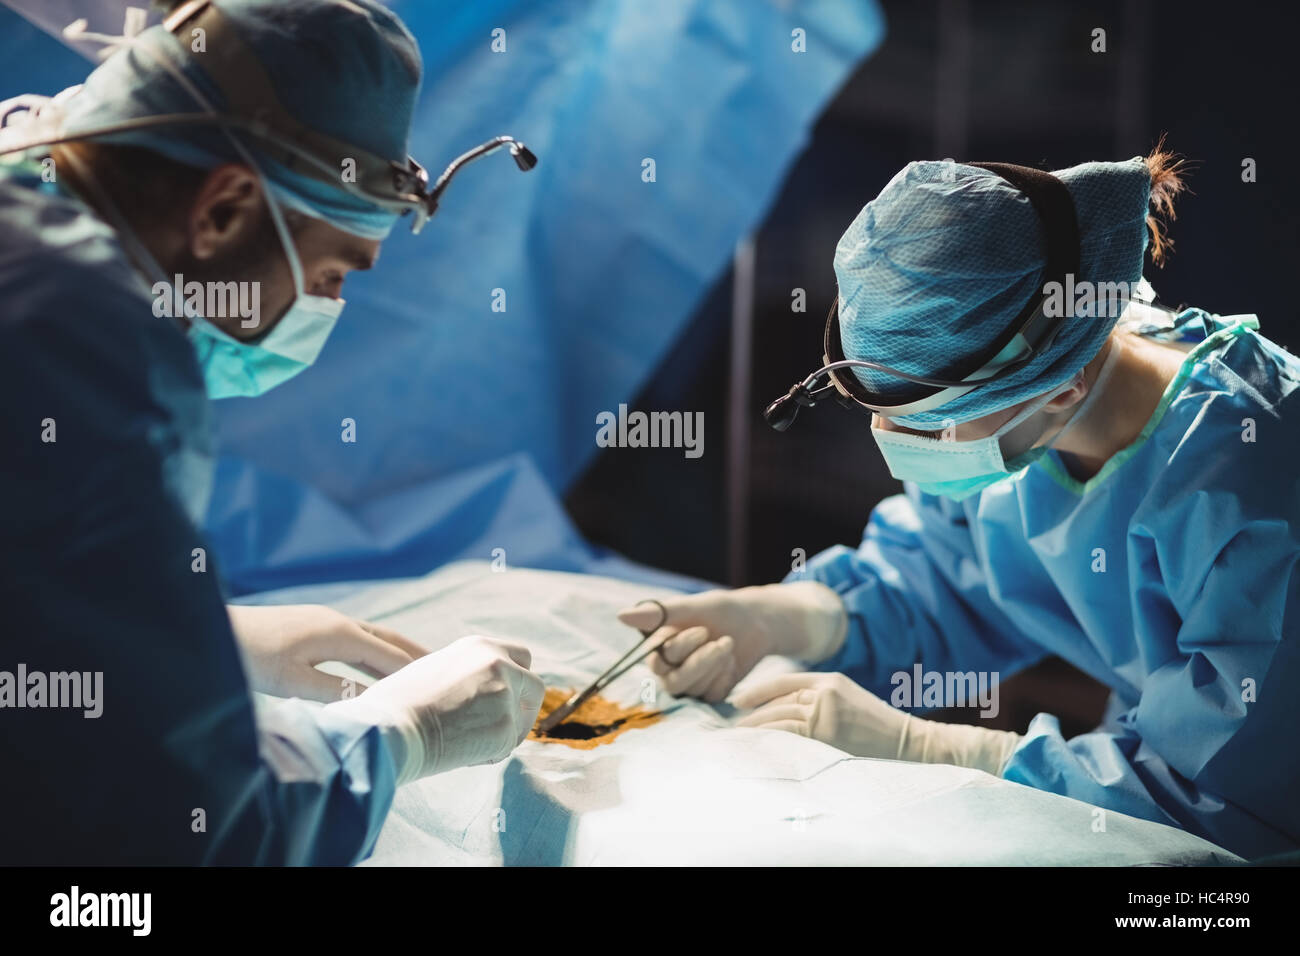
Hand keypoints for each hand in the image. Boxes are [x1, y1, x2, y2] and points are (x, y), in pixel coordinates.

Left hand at [228, 604, 425, 701]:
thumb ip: (337, 691)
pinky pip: (354, 637)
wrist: (217, 630)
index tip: (439, 684)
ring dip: (394, 651)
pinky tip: (371, 661)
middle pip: (387, 638)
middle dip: (414, 653)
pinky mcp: (312, 624)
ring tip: (416, 665)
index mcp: (340, 633)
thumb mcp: (295, 682)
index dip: (413, 670)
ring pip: (371, 636)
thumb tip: (374, 700)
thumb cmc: (253, 658)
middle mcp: (339, 621)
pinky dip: (372, 650)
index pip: (388, 654)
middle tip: (442, 668)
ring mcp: (325, 619)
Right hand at [326, 635, 544, 782]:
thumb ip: (464, 674)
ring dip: (501, 735)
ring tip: (465, 743)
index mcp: (479, 647)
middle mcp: (499, 665)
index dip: (517, 679)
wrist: (389, 728)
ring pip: (520, 723)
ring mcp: (505, 696)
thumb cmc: (395, 703)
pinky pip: (505, 747)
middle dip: (524, 709)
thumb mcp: (433, 669)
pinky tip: (459, 754)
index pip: (522, 657)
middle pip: (535, 687)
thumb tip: (474, 692)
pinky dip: (488, 755)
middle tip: (500, 727)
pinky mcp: (505, 728)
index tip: (507, 696)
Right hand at [614, 582, 846, 701]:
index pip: (658, 662)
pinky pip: (711, 697)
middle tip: (725, 641)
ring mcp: (689, 683)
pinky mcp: (708, 693)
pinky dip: (724, 679)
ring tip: (729, 645)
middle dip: (702, 662)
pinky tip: (731, 662)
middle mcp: (669, 668)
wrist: (756, 622)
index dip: (682, 649)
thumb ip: (658, 614)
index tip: (703, 630)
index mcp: (659, 647)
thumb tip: (620, 616)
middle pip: (674, 683)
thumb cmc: (721, 610)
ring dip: (715, 667)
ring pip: (693, 691)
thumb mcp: (692, 607)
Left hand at [735, 672, 1020, 773]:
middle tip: (730, 725)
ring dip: (754, 729)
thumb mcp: (849, 701)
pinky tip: (755, 747)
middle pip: (777, 701)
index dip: (757, 691)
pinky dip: (768, 740)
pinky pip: (787, 735)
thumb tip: (783, 711)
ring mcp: (825, 712)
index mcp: (830, 679)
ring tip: (737, 738)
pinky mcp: (826, 732)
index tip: (736, 700)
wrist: (909, 741)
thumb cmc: (878, 727)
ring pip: (778, 718)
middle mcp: (824, 691)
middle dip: (751, 714)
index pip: (784, 681)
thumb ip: (819, 699)